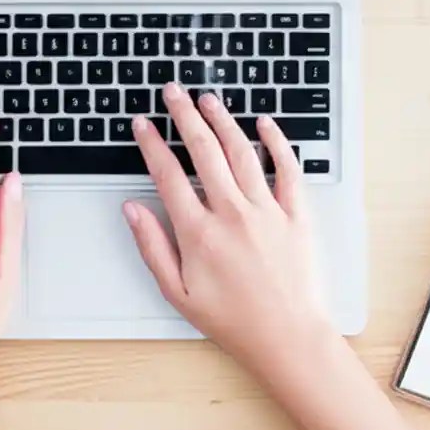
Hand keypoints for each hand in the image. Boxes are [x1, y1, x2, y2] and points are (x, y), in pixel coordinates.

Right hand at [124, 83, 329, 369]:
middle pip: (204, 150)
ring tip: (208, 99)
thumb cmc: (233, 321)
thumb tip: (132, 210)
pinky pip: (287, 169)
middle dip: (184, 115)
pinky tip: (265, 123)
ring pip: (242, 151)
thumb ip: (153, 247)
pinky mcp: (297, 214)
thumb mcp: (178, 292)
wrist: (287, 336)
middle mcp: (232, 213)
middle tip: (173, 92)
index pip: (168, 174)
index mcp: (198, 233)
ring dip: (222, 120)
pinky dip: (276, 142)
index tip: (142, 124)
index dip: (152, 144)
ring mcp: (267, 210)